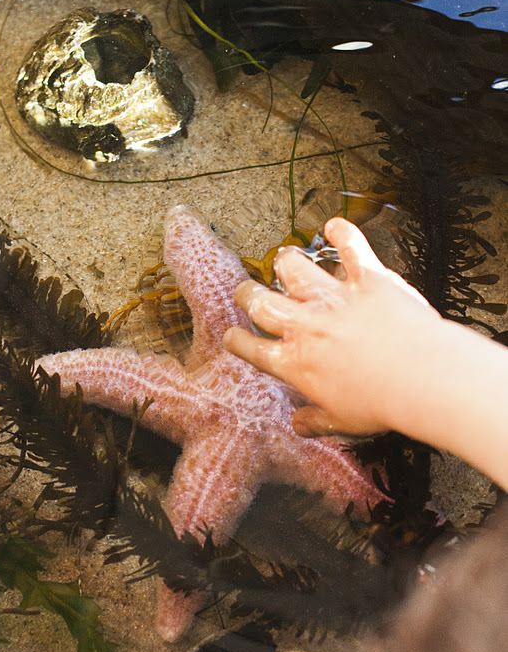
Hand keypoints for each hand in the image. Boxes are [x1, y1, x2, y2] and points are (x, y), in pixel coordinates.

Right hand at [223, 217, 438, 436]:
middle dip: (247, 295)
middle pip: (261, 302)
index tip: (232, 336)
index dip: (238, 341)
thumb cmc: (382, 402)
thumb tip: (300, 425)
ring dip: (285, 263)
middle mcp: (306, 325)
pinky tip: (335, 225)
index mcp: (295, 363)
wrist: (419, 376)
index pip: (253, 349)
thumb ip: (316, 420)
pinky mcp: (366, 278)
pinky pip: (349, 247)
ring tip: (283, 261)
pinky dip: (342, 233)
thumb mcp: (342, 422)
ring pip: (294, 269)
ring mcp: (334, 298)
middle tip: (244, 291)